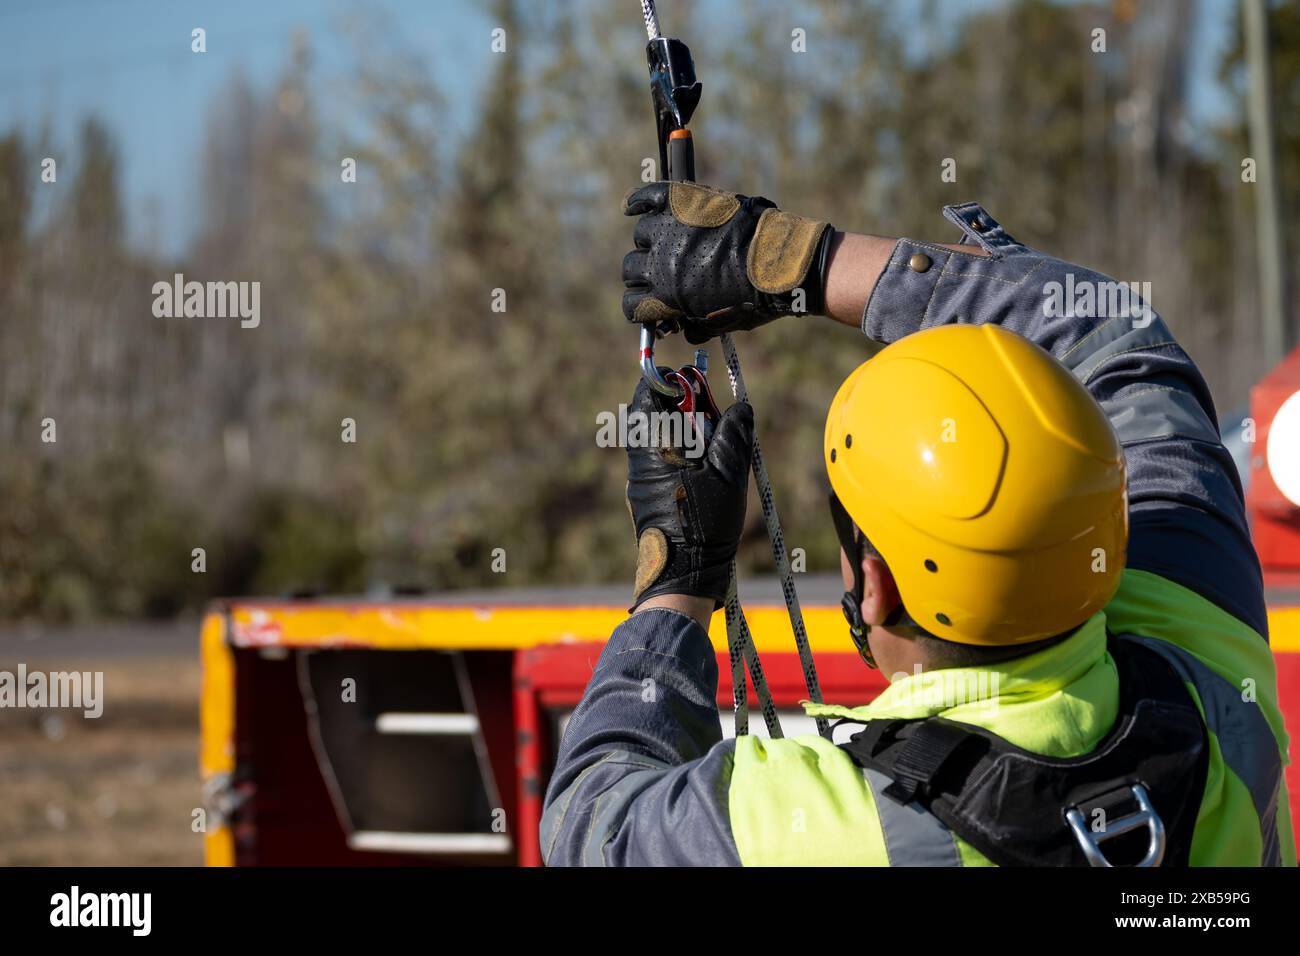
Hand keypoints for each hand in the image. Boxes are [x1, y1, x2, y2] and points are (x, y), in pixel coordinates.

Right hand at [621, 182, 833, 341]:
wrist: (782, 262)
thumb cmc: (756, 298)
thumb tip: (680, 327)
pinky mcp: (684, 202)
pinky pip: (647, 196)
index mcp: (666, 297)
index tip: (653, 305)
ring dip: (652, 240)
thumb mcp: (721, 326)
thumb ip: (693, 327)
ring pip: (642, 233)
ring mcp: (670, 229)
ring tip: (669, 241)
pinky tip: (633, 207)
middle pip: (631, 268)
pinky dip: (637, 201)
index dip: (642, 307)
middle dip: (644, 275)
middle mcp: (660, 263)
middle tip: (663, 273)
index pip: (632, 305)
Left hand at [625, 374, 753, 610]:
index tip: (696, 384)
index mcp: (654, 444)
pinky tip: (703, 477)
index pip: (649, 391)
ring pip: (657, 441)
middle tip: (711, 419)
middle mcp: (639, 458)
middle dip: (683, 409)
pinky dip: (679, 459)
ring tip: (712, 452)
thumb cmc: (705, 522)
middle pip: (653, 415)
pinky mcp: (643, 497)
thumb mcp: (729, 473)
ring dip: (683, 436)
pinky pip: (658, 464)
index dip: (672, 381)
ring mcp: (638, 479)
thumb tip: (741, 407)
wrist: (683, 573)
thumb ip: (735, 434)